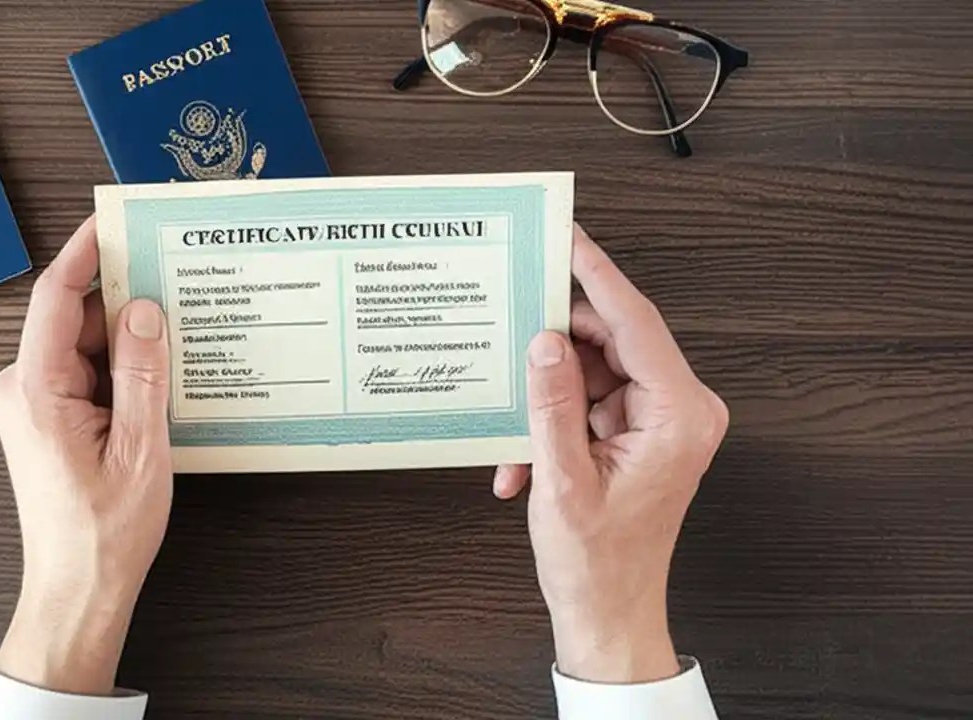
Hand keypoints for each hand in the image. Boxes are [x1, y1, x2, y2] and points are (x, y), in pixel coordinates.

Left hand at [0, 216, 172, 693]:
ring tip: (181, 341)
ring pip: (86, 346)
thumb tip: (147, 310)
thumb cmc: (103, 533)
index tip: (115, 219)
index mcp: (37, 389)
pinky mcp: (48, 417)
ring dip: (130, 341)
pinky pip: (87, 372)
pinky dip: (123, 369)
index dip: (85, 251)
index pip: (55, 296)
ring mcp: (33, 402)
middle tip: (178, 282)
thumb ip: (144, 372)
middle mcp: (24, 388)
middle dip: (126, 301)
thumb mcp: (141, 448)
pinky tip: (162, 376)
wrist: (78, 588)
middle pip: (76, 318)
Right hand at [494, 225, 728, 682]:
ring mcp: (662, 420)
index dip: (597, 275)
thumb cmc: (597, 563)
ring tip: (517, 436)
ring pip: (596, 368)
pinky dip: (555, 419)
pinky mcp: (642, 431)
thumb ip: (551, 405)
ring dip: (548, 396)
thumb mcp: (561, 481)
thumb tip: (544, 342)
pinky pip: (592, 398)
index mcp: (679, 417)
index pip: (635, 324)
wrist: (609, 612)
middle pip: (614, 340)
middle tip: (513, 322)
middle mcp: (681, 410)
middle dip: (557, 345)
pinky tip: (526, 458)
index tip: (569, 237)